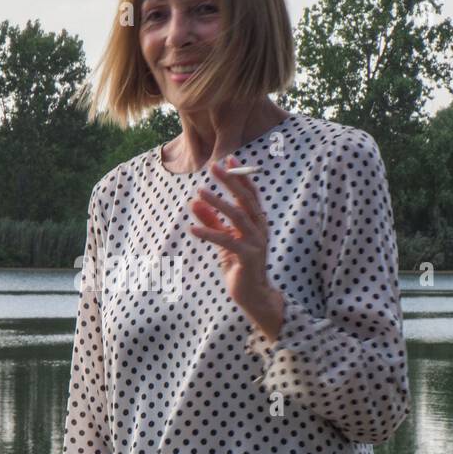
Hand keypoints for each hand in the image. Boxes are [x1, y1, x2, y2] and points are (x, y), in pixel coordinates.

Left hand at [188, 156, 283, 337]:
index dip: (241, 175)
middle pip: (245, 199)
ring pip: (237, 216)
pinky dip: (209, 233)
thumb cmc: (239, 265)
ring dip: (218, 203)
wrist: (252, 294)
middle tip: (214, 167)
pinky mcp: (248, 256)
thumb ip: (211, 221)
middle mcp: (260, 228)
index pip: (250, 193)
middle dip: (230, 181)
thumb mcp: (223, 240)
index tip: (229, 158)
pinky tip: (192, 229)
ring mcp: (256, 242)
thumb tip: (194, 201)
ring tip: (200, 192)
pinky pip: (227, 241)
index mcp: (258, 222)